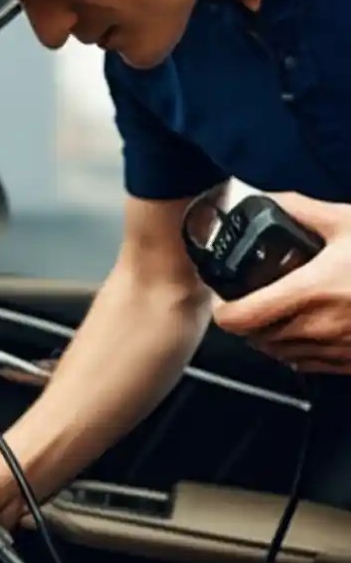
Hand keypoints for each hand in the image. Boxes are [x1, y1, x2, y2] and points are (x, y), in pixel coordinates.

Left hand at [213, 193, 350, 372]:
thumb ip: (303, 210)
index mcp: (310, 292)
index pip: (241, 318)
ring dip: (270, 337)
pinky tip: (306, 328)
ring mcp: (335, 349)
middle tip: (251, 300)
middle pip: (254, 338)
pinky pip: (308, 364)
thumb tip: (270, 198)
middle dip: (247, 321)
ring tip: (276, 313)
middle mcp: (318, 327)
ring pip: (279, 354)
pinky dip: (297, 349)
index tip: (226, 297)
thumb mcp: (350, 224)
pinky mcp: (350, 362)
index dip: (225, 310)